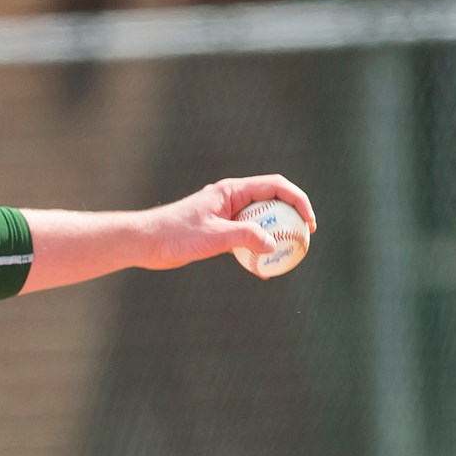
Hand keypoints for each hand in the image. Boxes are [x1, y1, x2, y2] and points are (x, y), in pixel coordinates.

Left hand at [135, 174, 315, 270]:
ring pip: (261, 220)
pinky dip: (258, 248)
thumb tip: (272, 245)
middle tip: (305, 239)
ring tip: (289, 254)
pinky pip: (247, 236)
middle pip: (272, 202)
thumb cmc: (175, 235)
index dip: (298, 200)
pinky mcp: (219, 229)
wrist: (146, 243)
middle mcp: (231, 198)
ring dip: (276, 235)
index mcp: (232, 190)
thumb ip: (244, 237)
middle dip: (292, 218)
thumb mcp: (213, 237)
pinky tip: (262, 269)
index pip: (276, 186)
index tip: (309, 223)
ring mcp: (226, 213)